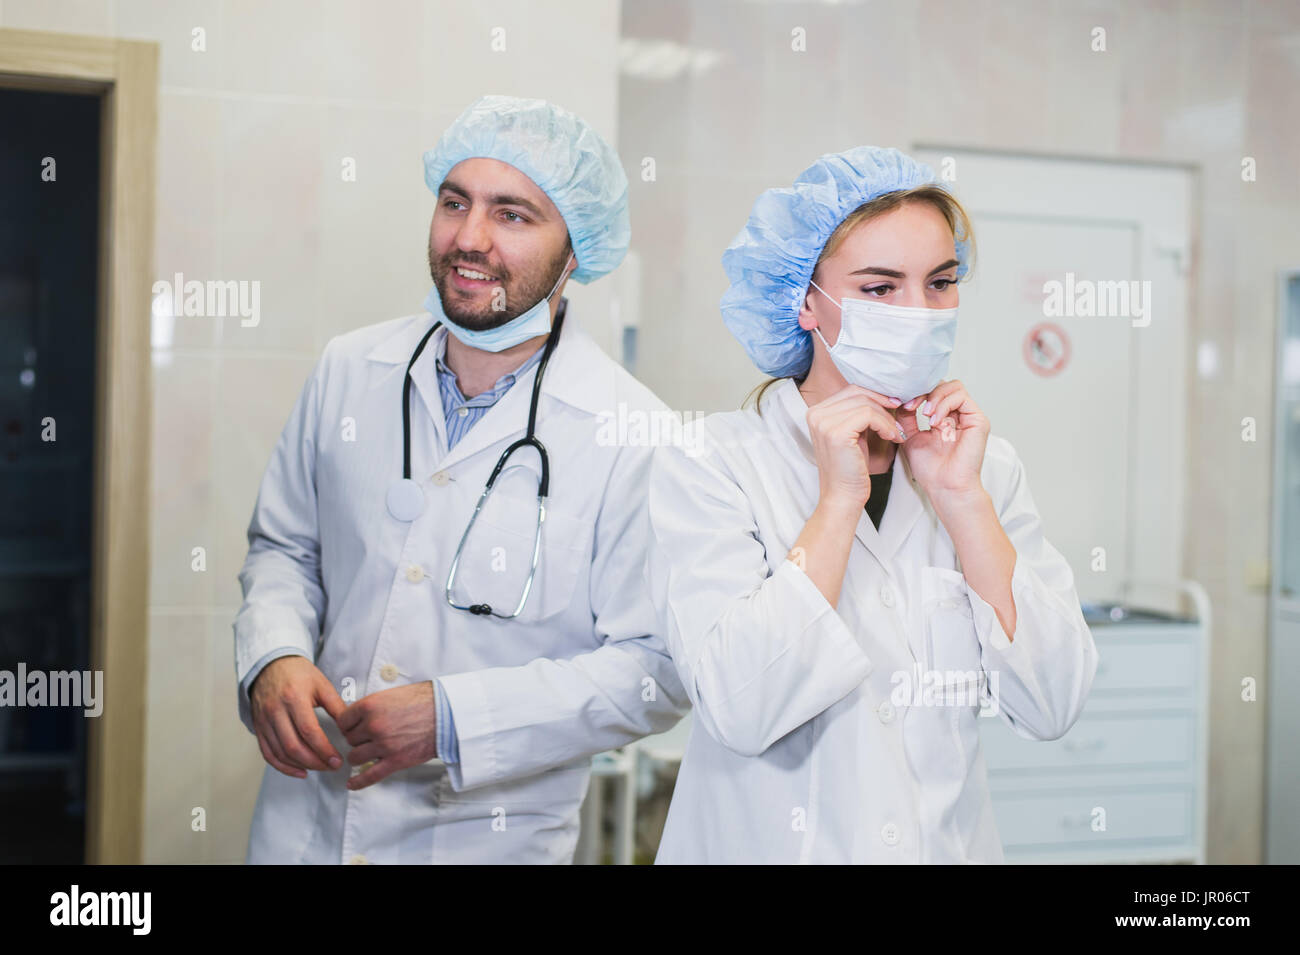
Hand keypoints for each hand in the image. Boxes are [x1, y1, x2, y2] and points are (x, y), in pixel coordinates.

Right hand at [249, 655, 346, 778]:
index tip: (337, 759)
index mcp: (294, 698)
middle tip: (331, 766)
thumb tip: (350, 728)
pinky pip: (268, 753)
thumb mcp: (321, 684)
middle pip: (293, 746)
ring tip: (320, 767)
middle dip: (315, 761)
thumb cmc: (298, 674)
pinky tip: (299, 771)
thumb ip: (336, 706)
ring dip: (301, 765)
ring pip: (280, 752)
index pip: (309, 731)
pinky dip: (283, 766)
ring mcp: (264, 720)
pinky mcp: (258, 727)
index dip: (324, 749)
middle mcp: (276, 711)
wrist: (270, 665)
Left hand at [338, 681, 437, 789]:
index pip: (343, 721)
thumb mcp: (391, 695)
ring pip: (356, 757)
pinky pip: (370, 776)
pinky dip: (358, 782)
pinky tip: (351, 783)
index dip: (348, 725)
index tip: (352, 727)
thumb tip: (359, 718)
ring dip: (359, 756)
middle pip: (350, 740)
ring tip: (366, 753)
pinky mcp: (395, 761)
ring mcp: (383, 745)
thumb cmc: (424, 700)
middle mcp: (373, 726)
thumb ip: (372, 707)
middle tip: (366, 737)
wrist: (447, 713)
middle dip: (357, 739)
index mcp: (370, 706)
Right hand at [805, 385, 906, 510]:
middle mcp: (815, 414)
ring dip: (887, 418)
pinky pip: (869, 415)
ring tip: (896, 433)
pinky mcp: (836, 432)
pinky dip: (886, 425)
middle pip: (858, 392)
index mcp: (816, 412)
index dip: (875, 396)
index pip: (851, 390)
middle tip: (899, 418)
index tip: (893, 406)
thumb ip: (860, 412)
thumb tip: (885, 392)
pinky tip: (891, 437)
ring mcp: (823, 422)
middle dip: (883, 404)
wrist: (843, 496)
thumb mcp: (854, 434)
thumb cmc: (851, 468)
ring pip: (866, 404)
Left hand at [896, 379, 989, 499]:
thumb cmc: (930, 469)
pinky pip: (961, 398)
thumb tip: (901, 398)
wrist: (944, 486)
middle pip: (944, 385)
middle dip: (924, 391)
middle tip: (910, 406)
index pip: (933, 391)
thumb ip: (906, 416)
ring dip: (935, 397)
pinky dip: (944, 404)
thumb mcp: (910, 436)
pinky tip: (934, 421)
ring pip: (954, 387)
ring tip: (925, 415)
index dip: (917, 392)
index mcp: (944, 418)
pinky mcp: (978, 420)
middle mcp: (958, 415)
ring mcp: (969, 416)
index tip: (902, 403)